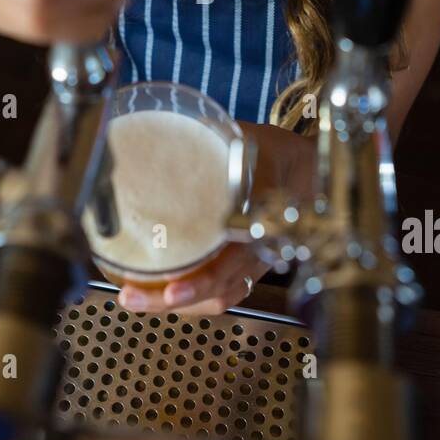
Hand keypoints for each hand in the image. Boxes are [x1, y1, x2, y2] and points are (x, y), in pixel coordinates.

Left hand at [116, 120, 315, 315]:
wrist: (308, 168)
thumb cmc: (274, 153)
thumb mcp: (245, 140)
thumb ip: (212, 138)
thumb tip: (165, 133)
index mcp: (265, 217)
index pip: (233, 260)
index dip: (202, 281)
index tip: (171, 289)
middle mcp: (262, 248)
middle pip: (220, 289)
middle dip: (174, 300)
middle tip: (132, 296)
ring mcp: (256, 261)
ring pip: (220, 296)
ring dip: (179, 305)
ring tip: (136, 298)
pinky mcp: (248, 266)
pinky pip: (223, 292)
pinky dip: (193, 299)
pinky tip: (161, 295)